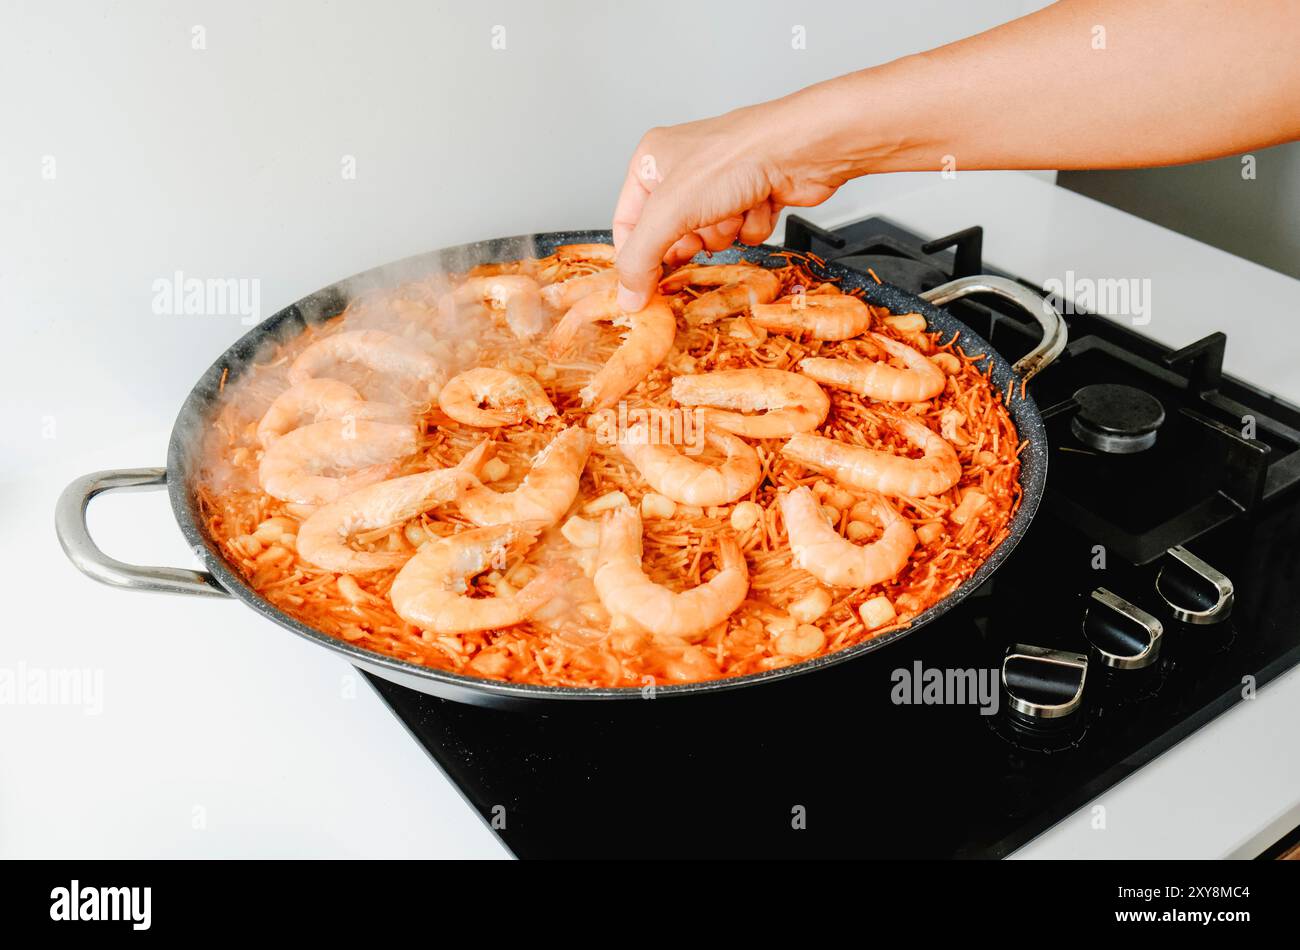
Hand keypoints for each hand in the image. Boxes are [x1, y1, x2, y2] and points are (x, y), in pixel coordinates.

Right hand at [611, 98, 851, 310]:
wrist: (800, 150)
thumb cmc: (737, 157)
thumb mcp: (670, 212)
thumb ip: (641, 257)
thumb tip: (628, 296)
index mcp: (653, 161)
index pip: (627, 222)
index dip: (636, 256)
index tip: (642, 288)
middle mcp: (683, 170)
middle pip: (670, 234)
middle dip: (691, 239)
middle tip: (698, 234)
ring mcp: (720, 184)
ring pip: (709, 236)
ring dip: (724, 232)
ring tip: (734, 208)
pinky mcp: (751, 195)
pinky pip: (740, 233)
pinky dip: (750, 225)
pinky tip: (759, 203)